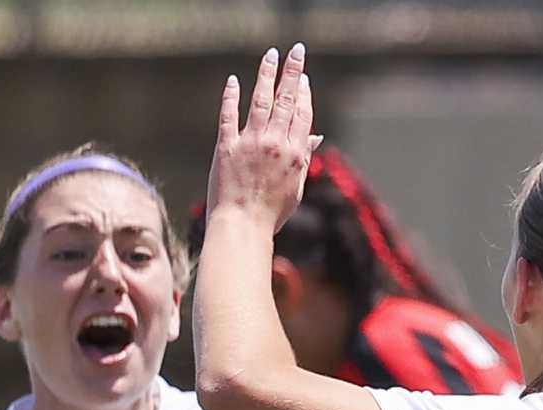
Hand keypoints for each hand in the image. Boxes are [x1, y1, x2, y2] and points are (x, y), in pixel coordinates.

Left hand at [208, 42, 319, 233]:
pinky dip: (231, 96)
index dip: (303, 92)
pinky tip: (233, 80)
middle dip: (291, 72)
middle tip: (295, 50)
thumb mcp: (295, 186)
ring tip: (270, 55)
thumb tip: (315, 135)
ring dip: (266, 75)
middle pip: (285, 100)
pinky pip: (229, 115)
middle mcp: (275, 143)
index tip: (303, 76)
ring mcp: (250, 143)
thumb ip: (304, 157)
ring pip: (260, 100)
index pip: (302, 113)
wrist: (242, 225)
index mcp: (294, 153)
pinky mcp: (226, 146)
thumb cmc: (271, 211)